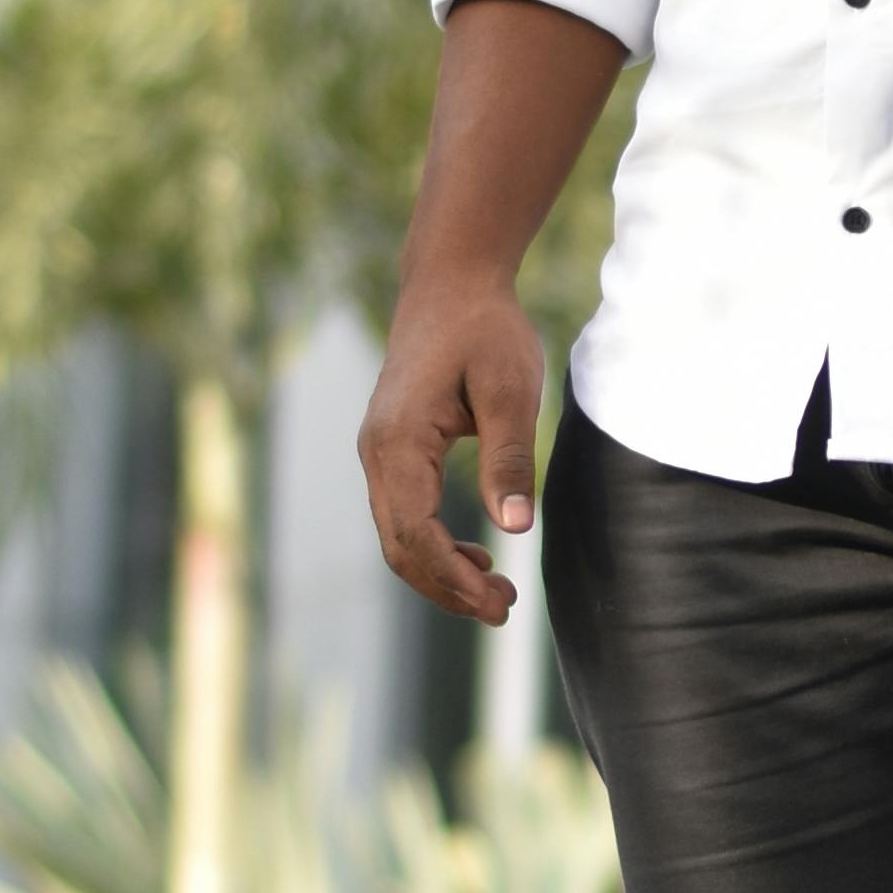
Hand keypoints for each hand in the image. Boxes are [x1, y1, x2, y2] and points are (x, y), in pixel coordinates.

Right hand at [358, 278, 547, 626]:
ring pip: (398, 536)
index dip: (452, 578)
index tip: (497, 601)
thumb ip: (509, 457)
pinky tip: (475, 557)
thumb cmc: (485, 329)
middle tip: (504, 609)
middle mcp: (376, 452)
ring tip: (495, 593)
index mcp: (398, 441)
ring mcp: (378, 452)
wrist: (451, 283)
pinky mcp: (391, 449)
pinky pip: (403, 514)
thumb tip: (516, 528)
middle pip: (400, 546)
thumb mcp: (509, 389)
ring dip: (441, 572)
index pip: (415, 532)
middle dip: (447, 588)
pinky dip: (434, 546)